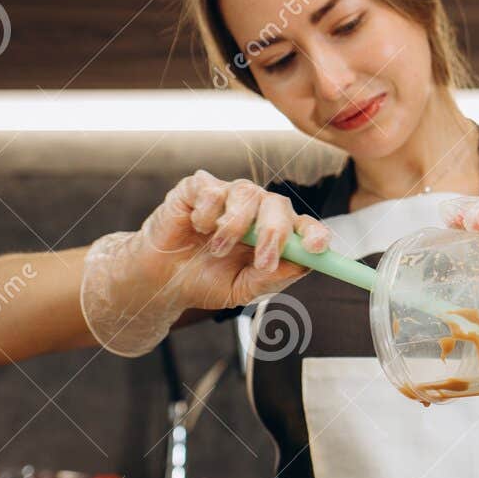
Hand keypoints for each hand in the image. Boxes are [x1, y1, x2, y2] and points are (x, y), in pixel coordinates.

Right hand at [80, 171, 331, 356]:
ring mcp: (228, 195)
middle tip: (262, 261)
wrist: (161, 280)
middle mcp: (256, 210)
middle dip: (274, 233)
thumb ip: (273, 277)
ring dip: (234, 228)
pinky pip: (213, 190)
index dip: (315, 233)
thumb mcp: (242, 290)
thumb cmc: (205, 281)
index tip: (317, 247)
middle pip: (279, 205)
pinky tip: (196, 227)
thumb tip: (305, 264)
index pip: (304, 226)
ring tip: (217, 250)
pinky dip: (206, 214)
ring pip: (247, 194)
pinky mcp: (199, 187)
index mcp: (273, 234)